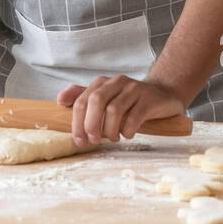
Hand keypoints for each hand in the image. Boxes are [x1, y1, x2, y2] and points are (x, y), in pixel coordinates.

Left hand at [57, 76, 184, 146]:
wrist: (163, 94)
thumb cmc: (130, 101)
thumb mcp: (106, 98)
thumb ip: (83, 98)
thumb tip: (60, 100)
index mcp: (102, 83)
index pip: (82, 101)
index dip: (77, 123)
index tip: (79, 141)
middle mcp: (116, 82)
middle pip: (95, 101)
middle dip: (91, 125)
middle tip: (94, 141)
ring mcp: (133, 89)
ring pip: (114, 111)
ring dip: (110, 130)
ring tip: (114, 138)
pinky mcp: (148, 100)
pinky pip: (133, 118)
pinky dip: (127, 131)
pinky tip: (128, 134)